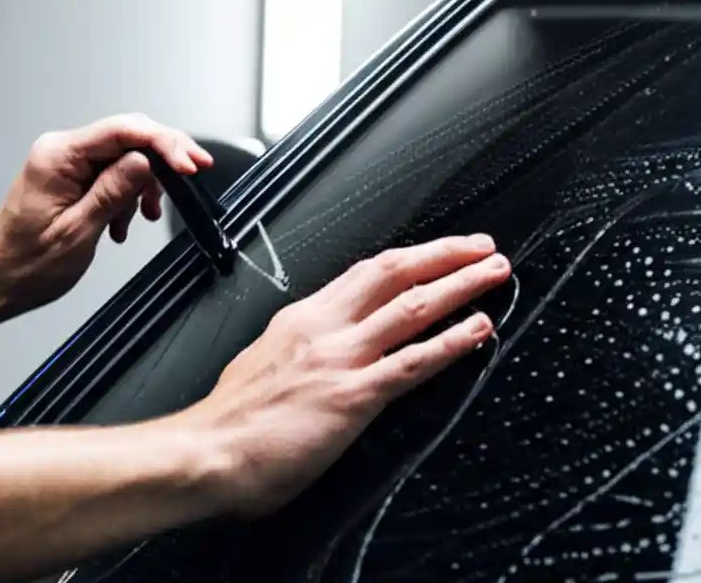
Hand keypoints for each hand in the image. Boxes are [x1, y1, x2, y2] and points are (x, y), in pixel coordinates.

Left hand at [0, 114, 213, 316]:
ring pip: (125, 157)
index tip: (190, 165)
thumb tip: (146, 161)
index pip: (122, 131)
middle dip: (163, 159)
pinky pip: (113, 175)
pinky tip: (124, 224)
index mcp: (57, 156)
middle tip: (194, 175)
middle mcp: (61, 151)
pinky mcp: (72, 178)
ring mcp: (67, 163)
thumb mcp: (78, 231)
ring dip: (144, 187)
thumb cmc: (26, 265)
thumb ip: (113, 191)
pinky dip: (128, 197)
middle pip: (128, 137)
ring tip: (145, 218)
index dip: (163, 144)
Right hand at [173, 235, 509, 517]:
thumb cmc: (228, 424)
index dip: (410, 258)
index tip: (438, 251)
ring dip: (462, 285)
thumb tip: (317, 357)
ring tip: (496, 273)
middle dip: (446, 254)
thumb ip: (296, 353)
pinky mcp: (353, 395)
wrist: (204, 454)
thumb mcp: (262, 365)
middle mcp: (324, 327)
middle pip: (396, 271)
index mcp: (301, 318)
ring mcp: (341, 358)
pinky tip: (480, 329)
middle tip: (483, 245)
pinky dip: (453, 341)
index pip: (365, 273)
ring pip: (414, 305)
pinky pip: (414, 361)